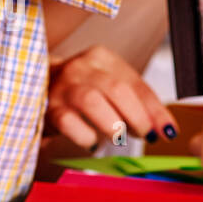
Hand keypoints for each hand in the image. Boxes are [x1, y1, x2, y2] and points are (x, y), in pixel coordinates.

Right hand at [45, 45, 177, 147]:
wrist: (36, 89)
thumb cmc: (80, 91)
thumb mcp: (108, 88)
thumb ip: (136, 104)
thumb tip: (164, 130)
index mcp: (101, 58)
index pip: (135, 83)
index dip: (155, 110)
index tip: (167, 132)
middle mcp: (81, 68)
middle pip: (117, 89)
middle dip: (137, 117)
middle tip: (144, 135)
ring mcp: (62, 87)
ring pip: (93, 102)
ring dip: (113, 125)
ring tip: (119, 138)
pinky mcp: (49, 108)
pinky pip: (69, 123)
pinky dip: (86, 137)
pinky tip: (93, 143)